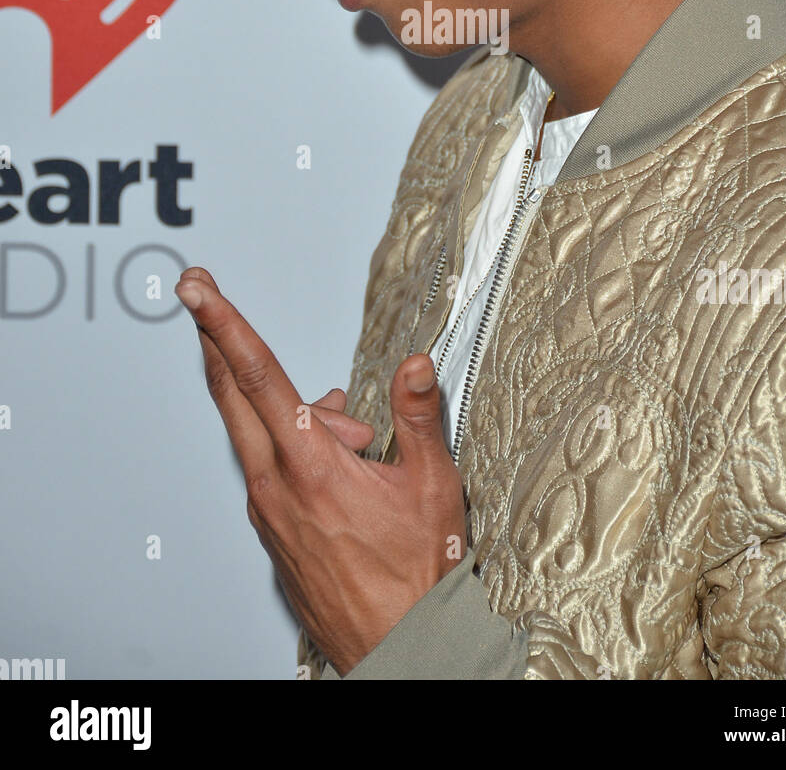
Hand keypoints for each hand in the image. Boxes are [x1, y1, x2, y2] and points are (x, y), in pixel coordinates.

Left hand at [175, 266, 468, 675]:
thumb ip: (417, 416)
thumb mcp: (432, 486)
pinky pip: (267, 466)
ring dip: (287, 408)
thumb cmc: (416, 577)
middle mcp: (275, 486)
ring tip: (356, 439)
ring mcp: (266, 511)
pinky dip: (291, 444)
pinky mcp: (269, 530)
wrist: (398, 649)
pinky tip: (339, 462)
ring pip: (255, 432)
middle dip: (215, 339)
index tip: (198, 292)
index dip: (225, 324)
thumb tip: (413, 365)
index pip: (260, 376)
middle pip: (232, 394)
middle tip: (201, 297)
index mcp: (312, 467)